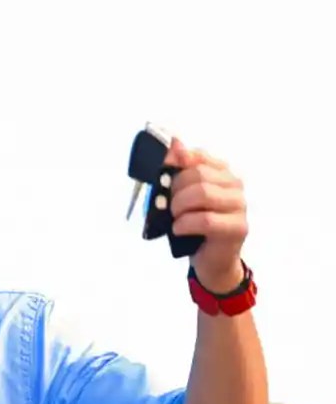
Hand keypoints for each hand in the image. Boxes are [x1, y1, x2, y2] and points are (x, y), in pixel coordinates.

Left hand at [165, 138, 248, 291]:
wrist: (211, 261)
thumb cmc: (194, 227)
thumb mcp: (180, 197)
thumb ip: (177, 170)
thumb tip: (174, 142)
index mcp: (222, 172)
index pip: (198, 156)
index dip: (177, 164)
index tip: (164, 175)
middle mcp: (235, 184)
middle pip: (198, 175)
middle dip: (175, 191)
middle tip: (168, 207)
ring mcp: (240, 205)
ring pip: (203, 193)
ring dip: (179, 208)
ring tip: (175, 218)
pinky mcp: (238, 227)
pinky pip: (205, 220)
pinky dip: (185, 224)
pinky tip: (179, 230)